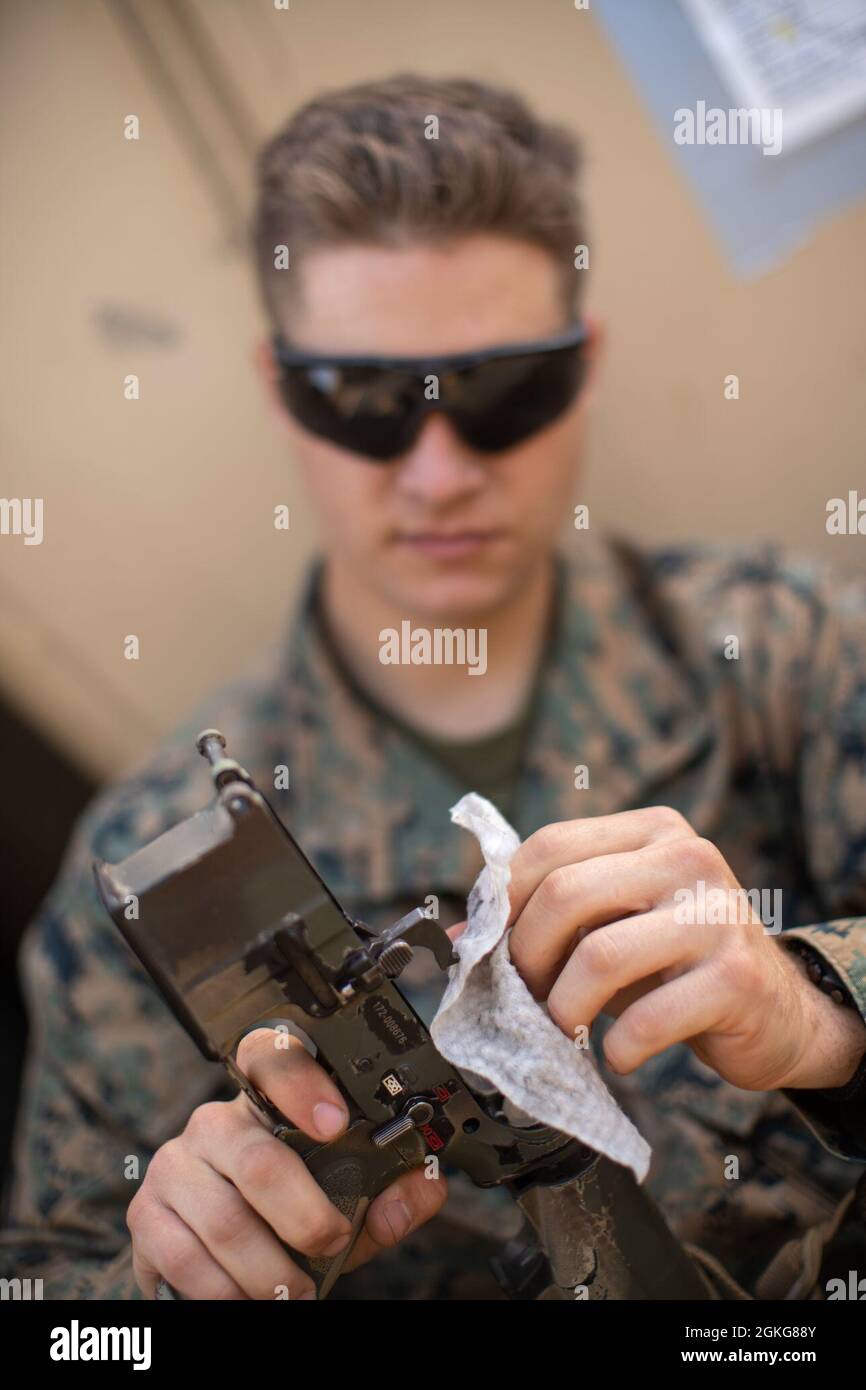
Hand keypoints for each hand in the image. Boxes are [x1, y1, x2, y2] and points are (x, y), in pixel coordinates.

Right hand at [128, 1027, 446, 1298]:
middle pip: (260, 1163)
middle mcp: (215, 1121)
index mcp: (267, 1100)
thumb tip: (416, 1191)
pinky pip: (185, 1257)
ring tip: (291, 1292)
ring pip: (226, 1222)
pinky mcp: (146, 1213)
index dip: (303, 1085)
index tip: (336, 1124)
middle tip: (328, 1246)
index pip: (273, 1060)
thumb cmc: (291, 1210)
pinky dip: (224, 1291)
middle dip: (305, 1219)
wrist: (226, 1249)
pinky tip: (245, 1298)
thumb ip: (392, 1191)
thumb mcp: (350, 1199)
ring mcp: (174, 1164)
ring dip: (268, 1272)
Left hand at [492, 808, 865, 1092]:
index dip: (506, 901)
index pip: (549, 846)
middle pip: (565, 895)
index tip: (496, 947)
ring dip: (563, 1008)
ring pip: (598, 956)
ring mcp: (716, 914)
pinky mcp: (736, 977)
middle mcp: (688, 858)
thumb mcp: (613, 928)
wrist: (778, 1013)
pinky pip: (646, 1017)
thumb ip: (546, 921)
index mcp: (652, 831)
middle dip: (527, 957)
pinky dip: (617, 1046)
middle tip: (526, 997)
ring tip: (565, 1029)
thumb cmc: (678, 966)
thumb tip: (462, 936)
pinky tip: (618, 1054)